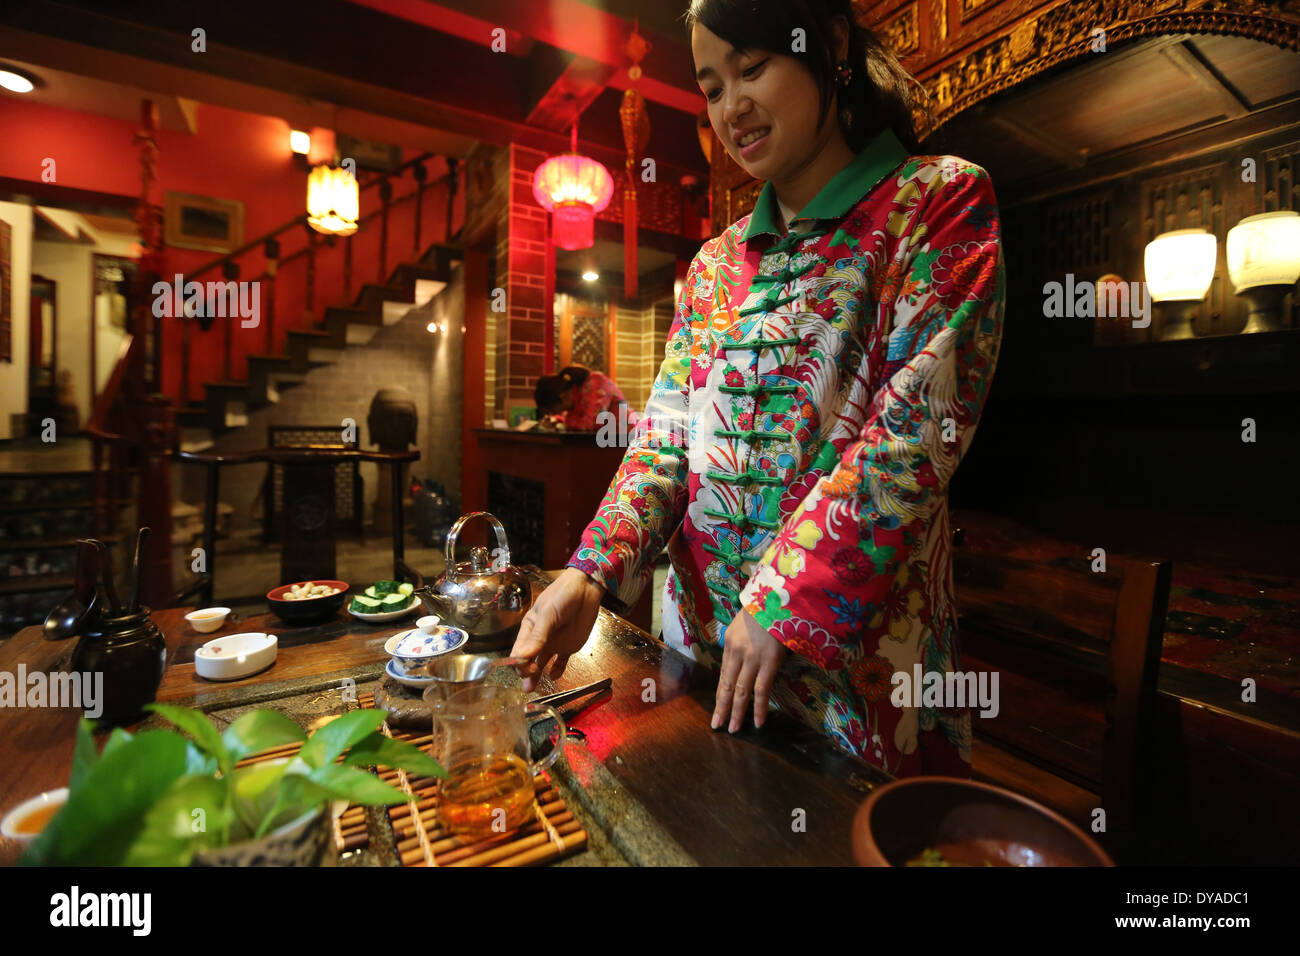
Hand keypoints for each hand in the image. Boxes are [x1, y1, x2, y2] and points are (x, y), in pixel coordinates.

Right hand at [510, 568, 604, 691]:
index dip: (518, 662)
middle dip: (526, 673)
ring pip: (541, 664)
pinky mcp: (569, 647)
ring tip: (533, 689)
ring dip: (536, 676)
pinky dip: (557, 671)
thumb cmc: (562, 596)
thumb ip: (537, 636)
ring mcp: (554, 644)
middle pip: (528, 661)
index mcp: (529, 629)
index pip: (519, 651)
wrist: (586, 588)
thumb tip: (522, 657)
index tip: (525, 668)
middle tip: (529, 683)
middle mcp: (539, 639)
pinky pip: (561, 663)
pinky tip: (554, 676)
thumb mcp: (547, 614)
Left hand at [712, 610, 786, 732]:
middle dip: (722, 708)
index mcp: (730, 644)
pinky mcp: (769, 661)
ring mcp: (753, 658)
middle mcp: (737, 653)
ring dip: (738, 712)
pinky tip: (758, 722)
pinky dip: (759, 707)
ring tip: (734, 729)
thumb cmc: (764, 610)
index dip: (720, 695)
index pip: (723, 676)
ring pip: (742, 691)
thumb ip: (739, 644)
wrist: (778, 598)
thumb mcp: (743, 625)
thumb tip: (740, 662)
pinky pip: (762, 689)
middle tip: (718, 726)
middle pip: (728, 686)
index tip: (716, 711)